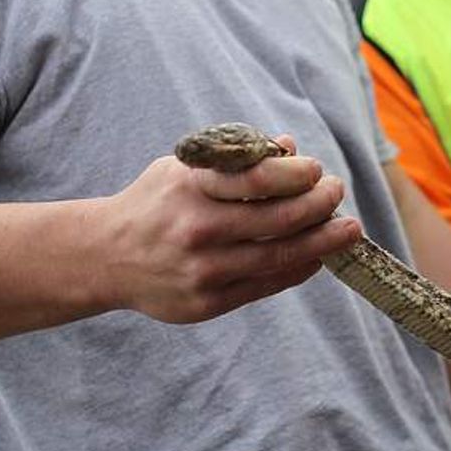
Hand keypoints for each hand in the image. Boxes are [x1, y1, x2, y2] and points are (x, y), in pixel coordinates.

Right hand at [100, 135, 361, 322]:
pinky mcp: (207, 302)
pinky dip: (297, 269)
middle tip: (338, 194)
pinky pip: (265, 285)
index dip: (298, 174)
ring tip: (347, 230)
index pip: (260, 178)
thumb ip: (235, 159)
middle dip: (320, 205)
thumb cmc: (153, 204)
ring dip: (321, 242)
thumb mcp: (183, 169)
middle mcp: (198, 229)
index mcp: (192, 188)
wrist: (104, 258)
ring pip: (279, 255)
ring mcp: (203, 269)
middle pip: (279, 219)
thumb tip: (289, 147)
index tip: (316, 170)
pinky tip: (314, 257)